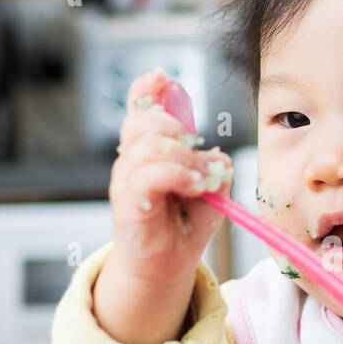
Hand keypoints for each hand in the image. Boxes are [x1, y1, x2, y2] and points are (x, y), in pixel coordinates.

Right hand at [107, 69, 231, 283]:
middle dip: (177, 130)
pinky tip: (195, 187)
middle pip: (143, 122)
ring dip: (184, 157)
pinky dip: (178, 175)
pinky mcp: (127, 203)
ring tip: (200, 181)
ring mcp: (126, 181)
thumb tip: (216, 154)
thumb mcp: (209, 188)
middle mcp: (131, 161)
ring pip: (149, 145)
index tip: (161, 78)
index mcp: (147, 151)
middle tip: (200, 159)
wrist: (167, 265)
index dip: (146, 90)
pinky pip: (149, 174)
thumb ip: (214, 165)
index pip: (138, 110)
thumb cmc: (185, 224)